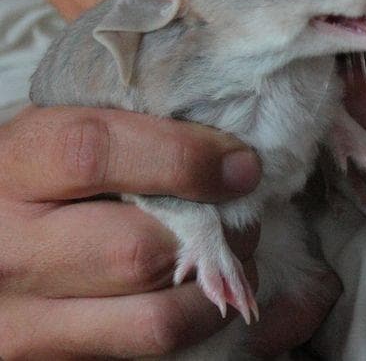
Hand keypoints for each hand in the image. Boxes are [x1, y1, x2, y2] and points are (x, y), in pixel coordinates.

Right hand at [0, 104, 263, 357]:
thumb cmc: (47, 168)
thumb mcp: (71, 126)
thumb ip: (140, 128)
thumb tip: (241, 159)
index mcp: (15, 167)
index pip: (94, 155)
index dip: (184, 159)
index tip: (240, 166)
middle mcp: (8, 251)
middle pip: (137, 251)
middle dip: (216, 236)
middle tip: (242, 219)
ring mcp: (21, 321)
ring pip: (154, 320)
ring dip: (214, 293)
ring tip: (229, 263)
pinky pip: (148, 355)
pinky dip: (197, 328)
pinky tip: (204, 297)